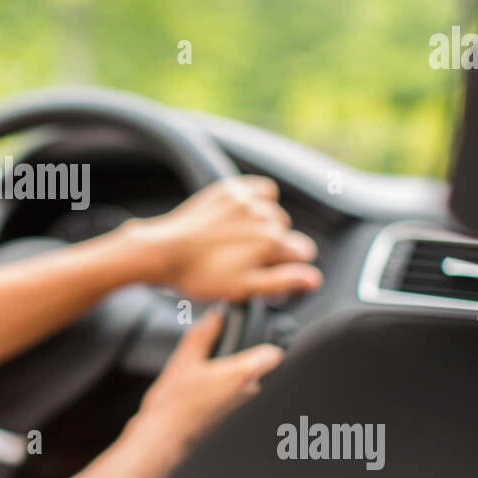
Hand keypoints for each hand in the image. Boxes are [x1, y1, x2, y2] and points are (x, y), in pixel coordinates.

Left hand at [125, 175, 321, 300]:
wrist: (163, 252)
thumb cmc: (200, 275)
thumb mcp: (244, 288)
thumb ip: (283, 281)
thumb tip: (314, 278)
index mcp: (271, 242)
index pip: (303, 252)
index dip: (289, 266)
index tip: (270, 272)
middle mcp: (263, 216)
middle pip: (286, 232)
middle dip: (273, 245)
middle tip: (246, 259)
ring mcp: (246, 200)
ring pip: (272, 212)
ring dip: (263, 224)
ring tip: (237, 240)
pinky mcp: (230, 190)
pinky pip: (261, 189)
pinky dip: (257, 201)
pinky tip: (242, 216)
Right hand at [134, 307, 283, 462]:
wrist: (163, 438)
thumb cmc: (173, 404)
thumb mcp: (184, 358)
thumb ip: (204, 333)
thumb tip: (216, 315)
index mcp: (242, 373)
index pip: (274, 353)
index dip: (264, 340)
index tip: (249, 334)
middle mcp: (248, 391)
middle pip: (259, 364)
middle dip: (241, 354)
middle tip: (218, 349)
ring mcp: (241, 406)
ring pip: (247, 379)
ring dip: (231, 371)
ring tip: (204, 370)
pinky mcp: (232, 416)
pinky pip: (236, 393)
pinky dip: (224, 386)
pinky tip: (201, 387)